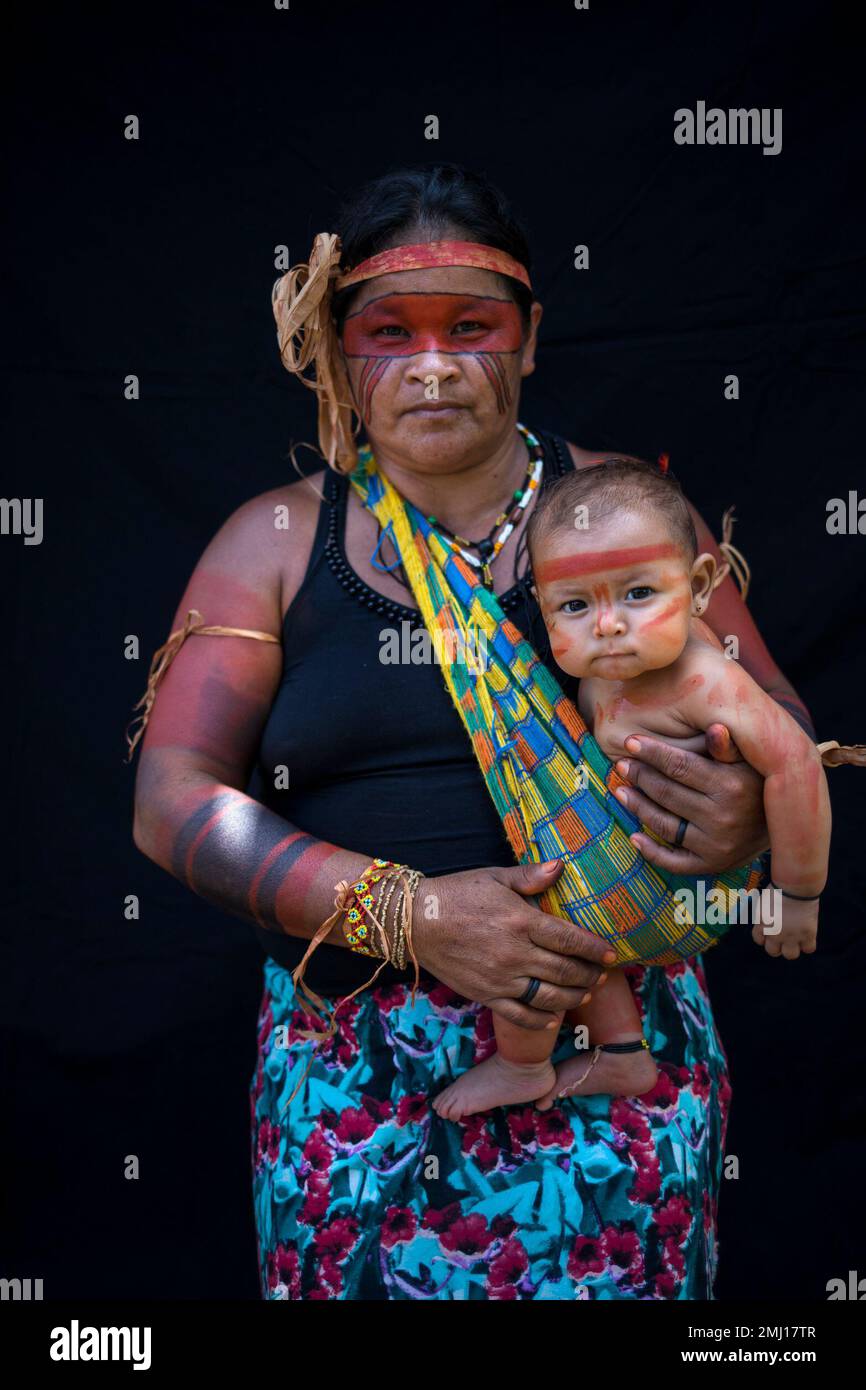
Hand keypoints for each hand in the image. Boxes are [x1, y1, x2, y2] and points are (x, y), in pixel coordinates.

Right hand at [410, 861, 615, 1029]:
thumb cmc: (458, 893)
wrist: (417, 921)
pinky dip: (541, 1018)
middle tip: (603, 974)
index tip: (610, 953)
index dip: (593, 949)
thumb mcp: (495, 877)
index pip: (568, 938)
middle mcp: (514, 953)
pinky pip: (520, 1014)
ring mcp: (500, 978)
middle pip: (564, 971)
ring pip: (548, 996)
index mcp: (520, 921)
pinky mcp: (485, 995)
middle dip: (589, 975)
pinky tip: (554, 1015)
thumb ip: (531, 876)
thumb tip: (561, 865)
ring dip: (574, 997)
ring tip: (587, 993)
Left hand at [613, 723, 769, 874]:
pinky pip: (674, 862)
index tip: (629, 742)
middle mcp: (722, 818)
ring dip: (637, 807)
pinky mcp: (711, 866)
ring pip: (664, 824)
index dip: (651, 752)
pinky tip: (634, 836)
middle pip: (667, 793)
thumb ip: (728, 747)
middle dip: (640, 776)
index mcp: (731, 786)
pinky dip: (651, 851)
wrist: (783, 827)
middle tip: (621, 765)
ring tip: (620, 791)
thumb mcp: (748, 761)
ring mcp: (715, 845)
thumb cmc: (757, 784)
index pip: (680, 766)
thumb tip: (714, 728)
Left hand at [752, 893, 817, 959]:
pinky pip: (809, 949)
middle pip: (773, 952)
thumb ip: (763, 914)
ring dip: (793, 948)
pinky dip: (808, 944)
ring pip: (791, 955)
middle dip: (777, 946)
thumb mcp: (764, 901)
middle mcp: (775, 933)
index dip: (765, 937)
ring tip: (796, 940)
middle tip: (784, 938)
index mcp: (762, 924)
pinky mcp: (807, 934)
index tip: (771, 931)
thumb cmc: (779, 888)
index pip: (758, 940)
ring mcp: (791, 936)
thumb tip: (764, 919)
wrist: (795, 886)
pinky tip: (808, 936)